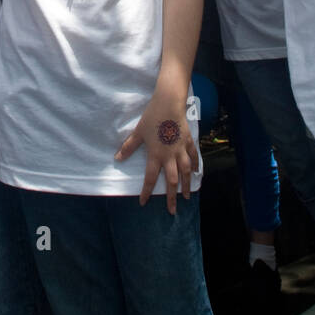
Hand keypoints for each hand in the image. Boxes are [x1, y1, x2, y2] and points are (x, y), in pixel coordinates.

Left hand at [115, 92, 198, 214]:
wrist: (169, 103)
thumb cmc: (152, 117)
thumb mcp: (138, 132)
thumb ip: (129, 147)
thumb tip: (118, 159)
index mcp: (156, 155)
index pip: (150, 178)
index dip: (146, 191)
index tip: (143, 202)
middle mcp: (170, 156)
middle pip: (172, 181)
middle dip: (171, 197)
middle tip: (172, 211)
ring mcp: (181, 149)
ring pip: (185, 173)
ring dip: (186, 186)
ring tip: (186, 197)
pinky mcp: (189, 142)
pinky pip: (194, 157)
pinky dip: (195, 166)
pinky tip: (196, 173)